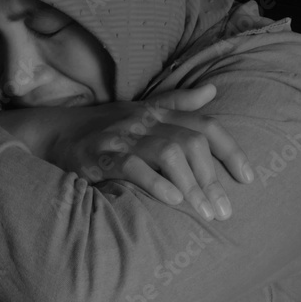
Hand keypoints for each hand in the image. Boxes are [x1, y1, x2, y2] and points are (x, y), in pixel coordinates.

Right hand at [52, 84, 253, 220]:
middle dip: (212, 179)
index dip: (230, 151)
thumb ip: (177, 103)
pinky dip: (155, 183)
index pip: (204, 126)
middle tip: (224, 210)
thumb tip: (212, 90)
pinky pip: (132, 166)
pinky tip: (172, 200)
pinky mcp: (98, 156)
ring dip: (191, 184)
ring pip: (168, 152)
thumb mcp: (139, 111)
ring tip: (203, 211)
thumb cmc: (102, 126)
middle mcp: (141, 121)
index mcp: (155, 112)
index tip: (247, 179)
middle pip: (191, 142)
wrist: (53, 133)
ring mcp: (120, 137)